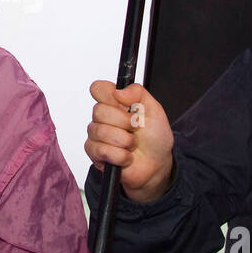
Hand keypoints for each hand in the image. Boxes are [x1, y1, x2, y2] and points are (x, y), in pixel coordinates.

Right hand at [84, 81, 174, 201]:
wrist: (156, 164)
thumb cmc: (154, 136)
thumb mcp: (154, 109)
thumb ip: (138, 93)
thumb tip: (118, 91)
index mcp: (114, 102)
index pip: (98, 89)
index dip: (109, 96)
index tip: (125, 105)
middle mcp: (102, 117)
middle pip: (99, 110)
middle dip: (124, 122)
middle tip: (135, 128)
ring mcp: (96, 135)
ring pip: (101, 131)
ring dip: (124, 140)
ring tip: (132, 144)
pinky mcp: (94, 153)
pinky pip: (102, 150)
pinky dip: (120, 155)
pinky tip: (126, 156)